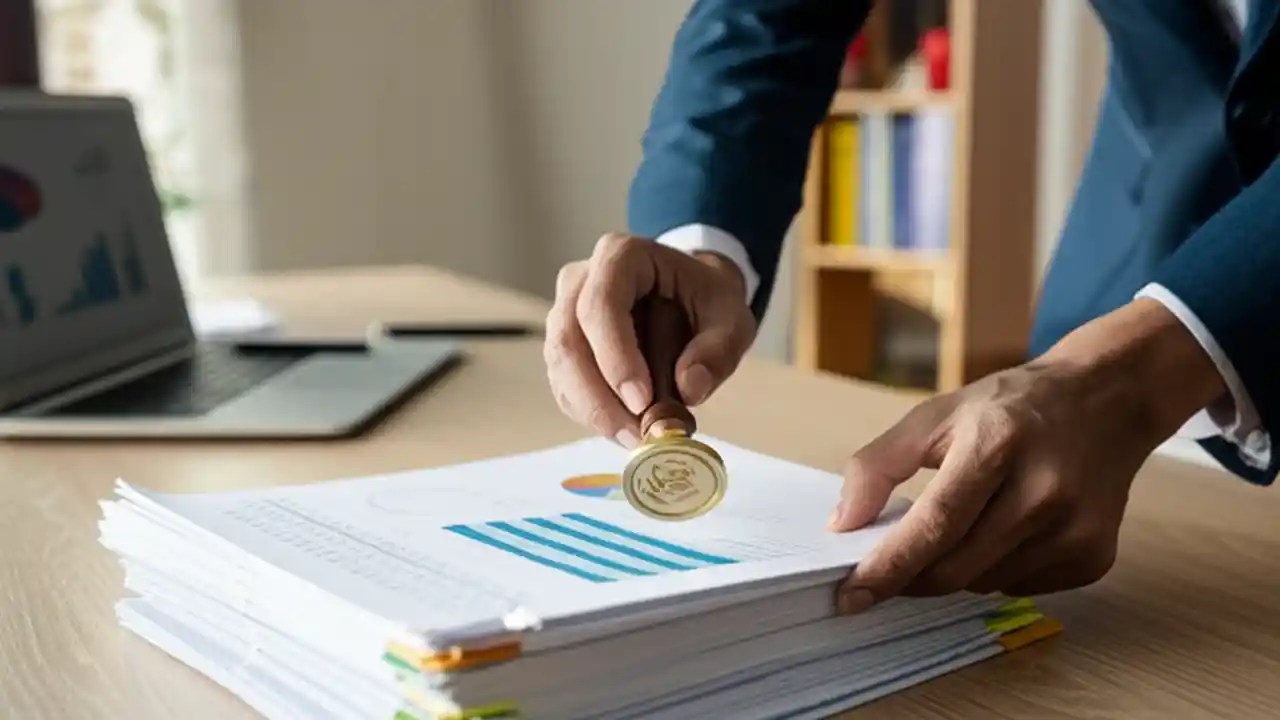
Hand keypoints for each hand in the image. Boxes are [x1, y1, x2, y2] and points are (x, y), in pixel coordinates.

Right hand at [544, 234, 755, 447]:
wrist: (689, 292)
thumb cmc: (706, 297)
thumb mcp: (731, 315)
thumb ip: (718, 349)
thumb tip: (689, 388)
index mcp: (620, 257)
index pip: (601, 306)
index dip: (615, 357)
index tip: (642, 401)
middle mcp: (580, 279)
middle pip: (568, 340)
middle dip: (599, 397)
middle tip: (636, 434)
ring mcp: (564, 312)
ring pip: (560, 367)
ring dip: (593, 411)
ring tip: (636, 437)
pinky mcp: (564, 346)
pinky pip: (564, 385)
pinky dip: (590, 414)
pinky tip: (623, 428)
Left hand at [829, 299, 1226, 612]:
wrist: (1107, 401)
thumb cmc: (1011, 408)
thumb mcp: (936, 415)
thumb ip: (879, 465)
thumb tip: (842, 525)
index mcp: (998, 444)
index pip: (934, 524)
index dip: (888, 566)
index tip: (850, 596)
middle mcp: (1044, 492)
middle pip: (955, 567)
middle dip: (910, 577)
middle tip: (887, 567)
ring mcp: (1074, 530)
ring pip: (983, 584)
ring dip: (954, 570)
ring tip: (963, 524)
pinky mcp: (1093, 558)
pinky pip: (1019, 587)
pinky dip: (994, 571)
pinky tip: (1006, 531)